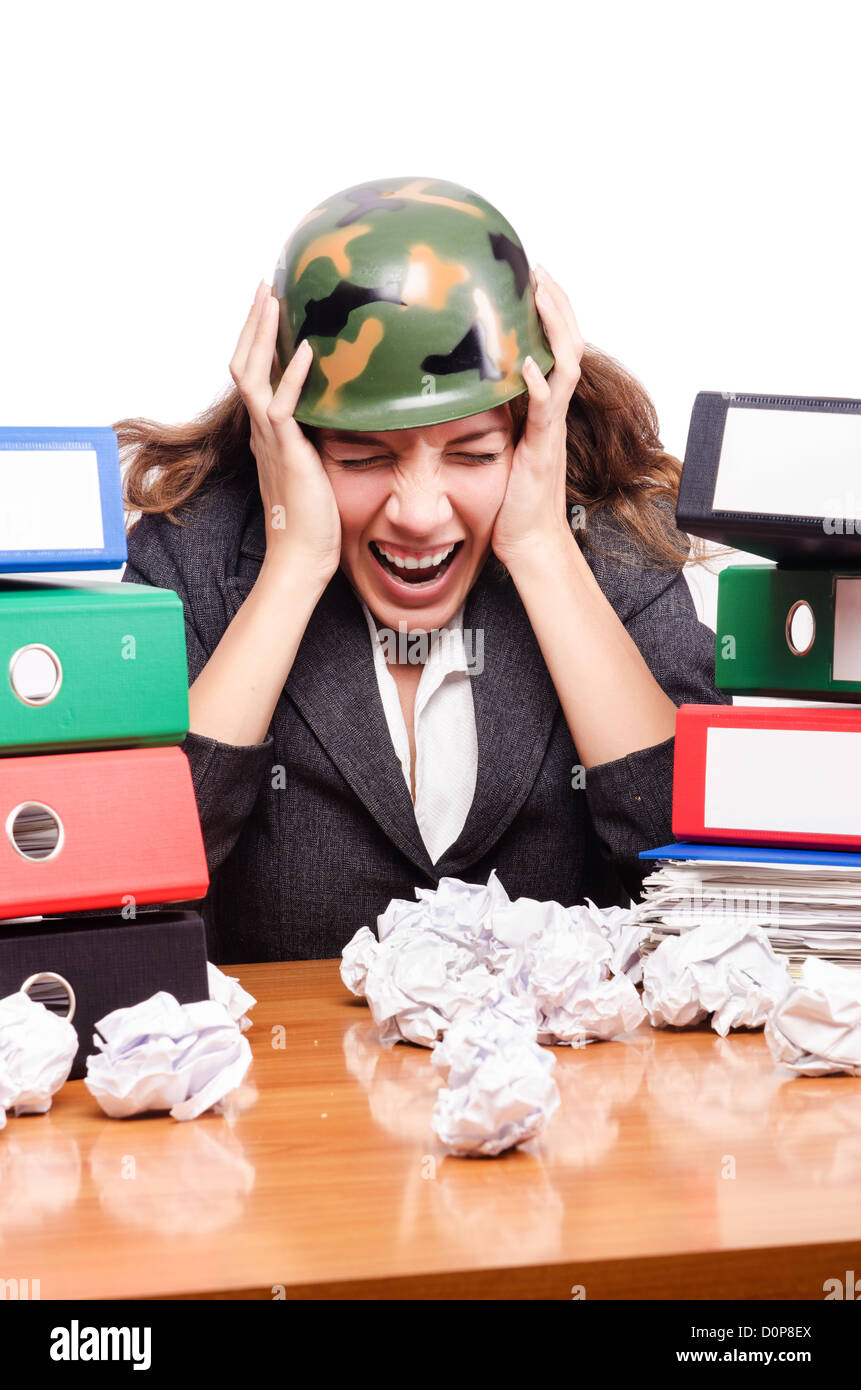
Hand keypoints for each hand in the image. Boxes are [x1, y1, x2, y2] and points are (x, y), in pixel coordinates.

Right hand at [229, 281, 340, 587]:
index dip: (258, 341)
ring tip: (272, 300)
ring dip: (262, 335)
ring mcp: (271, 440)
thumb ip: (321, 437)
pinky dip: (293, 377)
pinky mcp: (287, 453)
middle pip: (244, 364)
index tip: (269, 308)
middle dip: (252, 324)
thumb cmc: (315, 520)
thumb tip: (345, 414)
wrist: (303, 557)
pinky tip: (309, 350)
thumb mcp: (318, 466)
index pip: (255, 375)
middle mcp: (262, 430)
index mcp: (268, 432)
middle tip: (264, 287)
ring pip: (253, 375)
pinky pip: (281, 407)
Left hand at [491, 267, 584, 567]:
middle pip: (568, 344)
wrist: (529, 541)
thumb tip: (466, 385)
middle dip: (556, 304)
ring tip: (541, 296)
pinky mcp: (542, 449)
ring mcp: (552, 428)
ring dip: (555, 327)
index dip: (549, 312)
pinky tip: (526, 361)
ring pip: (567, 365)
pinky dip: (541, 382)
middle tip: (539, 270)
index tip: (532, 280)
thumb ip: (492, 412)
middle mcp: (554, 411)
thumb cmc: (510, 499)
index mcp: (544, 407)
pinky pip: (547, 409)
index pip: (554, 347)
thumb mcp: (499, 442)